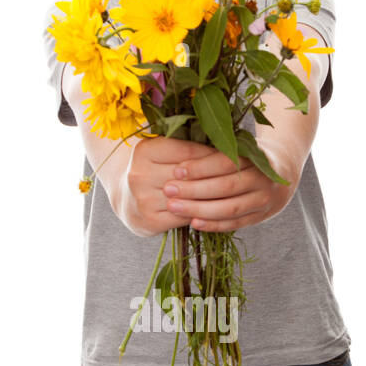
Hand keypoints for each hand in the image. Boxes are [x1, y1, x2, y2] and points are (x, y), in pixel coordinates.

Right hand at [117, 137, 235, 237]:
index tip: (232, 156)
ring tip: (230, 193)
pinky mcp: (150, 221)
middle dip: (216, 176)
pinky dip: (201, 213)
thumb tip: (226, 145)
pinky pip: (185, 217)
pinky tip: (212, 209)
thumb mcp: (162, 152)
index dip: (213, 155)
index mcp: (144, 150)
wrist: (126, 200)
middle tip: (238, 175)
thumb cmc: (152, 171)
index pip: (189, 152)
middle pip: (190, 177)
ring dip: (212, 197)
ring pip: (190, 198)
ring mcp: (143, 200)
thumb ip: (186, 148)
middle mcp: (139, 174)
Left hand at [160, 144, 295, 231]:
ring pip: (229, 208)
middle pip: (225, 187)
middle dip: (194, 190)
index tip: (176, 170)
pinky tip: (194, 223)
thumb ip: (214, 151)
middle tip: (168, 190)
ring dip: (199, 209)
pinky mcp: (259, 217)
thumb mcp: (238, 146)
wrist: (282, 173)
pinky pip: (235, 223)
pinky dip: (214, 225)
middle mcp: (262, 179)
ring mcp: (262, 200)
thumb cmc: (248, 157)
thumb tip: (176, 151)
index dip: (200, 167)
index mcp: (255, 156)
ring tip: (174, 207)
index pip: (225, 162)